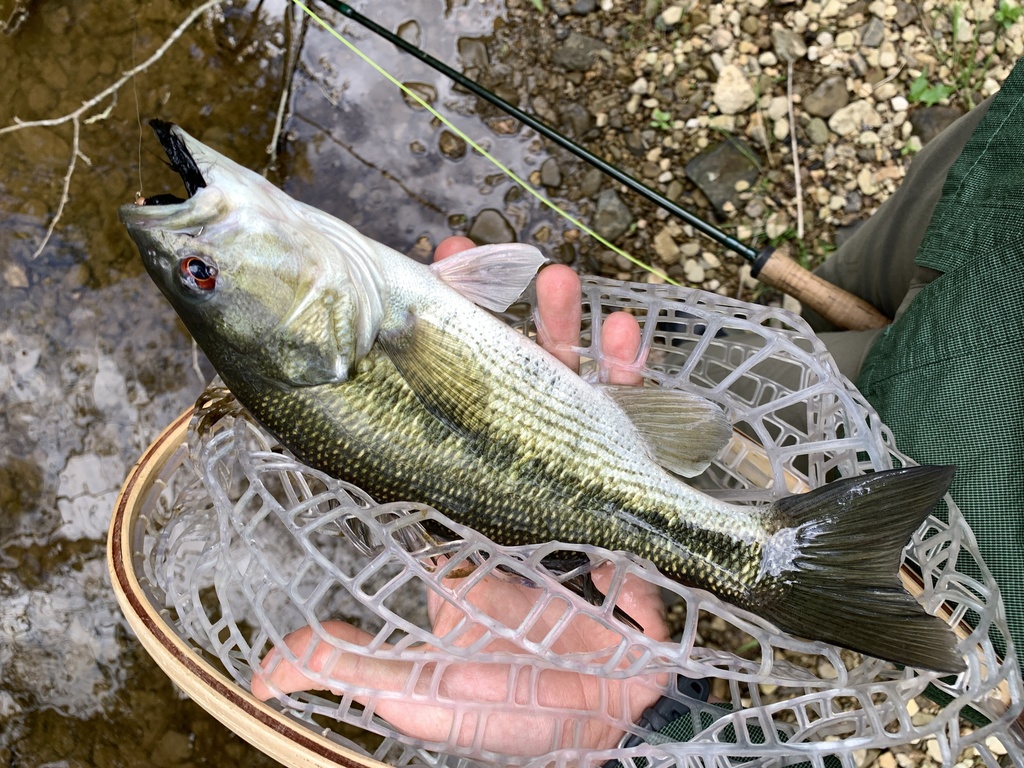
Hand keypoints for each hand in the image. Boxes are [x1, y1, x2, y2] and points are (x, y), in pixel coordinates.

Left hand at [251, 237, 668, 754]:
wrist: (600, 727)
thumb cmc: (504, 711)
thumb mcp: (418, 689)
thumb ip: (352, 667)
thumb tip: (266, 671)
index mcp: (450, 507)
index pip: (426, 417)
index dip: (413, 360)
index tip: (403, 302)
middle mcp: (502, 480)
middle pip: (491, 385)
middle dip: (484, 319)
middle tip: (466, 256)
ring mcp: (563, 483)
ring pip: (561, 388)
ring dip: (559, 330)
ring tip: (556, 276)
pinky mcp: (619, 495)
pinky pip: (632, 425)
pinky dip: (633, 379)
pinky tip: (627, 337)